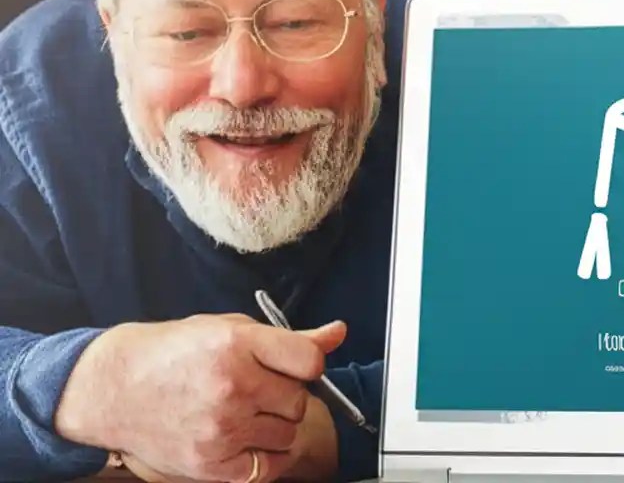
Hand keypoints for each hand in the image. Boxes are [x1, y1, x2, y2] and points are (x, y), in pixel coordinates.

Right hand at [54, 313, 344, 481]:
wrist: (113, 388)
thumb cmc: (173, 353)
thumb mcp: (229, 328)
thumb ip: (288, 338)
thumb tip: (338, 333)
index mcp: (238, 344)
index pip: (310, 360)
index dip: (307, 363)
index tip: (293, 365)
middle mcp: (232, 386)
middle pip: (299, 400)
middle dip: (285, 395)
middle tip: (257, 388)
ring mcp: (221, 428)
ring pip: (287, 434)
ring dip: (274, 425)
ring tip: (243, 411)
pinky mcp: (210, 464)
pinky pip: (268, 468)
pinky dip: (265, 456)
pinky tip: (245, 439)